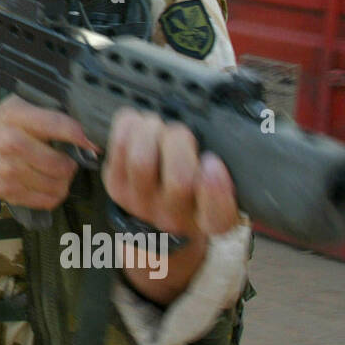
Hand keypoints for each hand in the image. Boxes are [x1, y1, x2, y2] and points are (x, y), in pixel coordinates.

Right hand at [0, 96, 98, 209]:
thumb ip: (50, 114)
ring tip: (56, 172)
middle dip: (71, 164)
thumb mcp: (20, 106)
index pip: (60, 127)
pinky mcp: (5, 191)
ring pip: (57, 186)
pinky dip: (53, 194)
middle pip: (61, 165)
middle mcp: (10, 144)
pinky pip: (45, 201)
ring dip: (63, 181)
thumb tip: (88, 129)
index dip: (83, 137)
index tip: (93, 145)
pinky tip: (46, 184)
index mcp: (17, 117)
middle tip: (67, 159)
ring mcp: (6, 171)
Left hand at [102, 109, 237, 238]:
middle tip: (180, 132)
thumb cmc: (195, 189)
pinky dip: (129, 126)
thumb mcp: (222, 187)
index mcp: (211, 220)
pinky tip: (138, 123)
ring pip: (143, 161)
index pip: (218, 214)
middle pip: (179, 180)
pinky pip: (119, 148)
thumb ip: (228, 166)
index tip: (213, 161)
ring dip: (151, 131)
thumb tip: (223, 136)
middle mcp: (175, 218)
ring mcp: (141, 204)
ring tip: (156, 125)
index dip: (216, 187)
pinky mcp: (116, 186)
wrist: (154, 214)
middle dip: (180, 141)